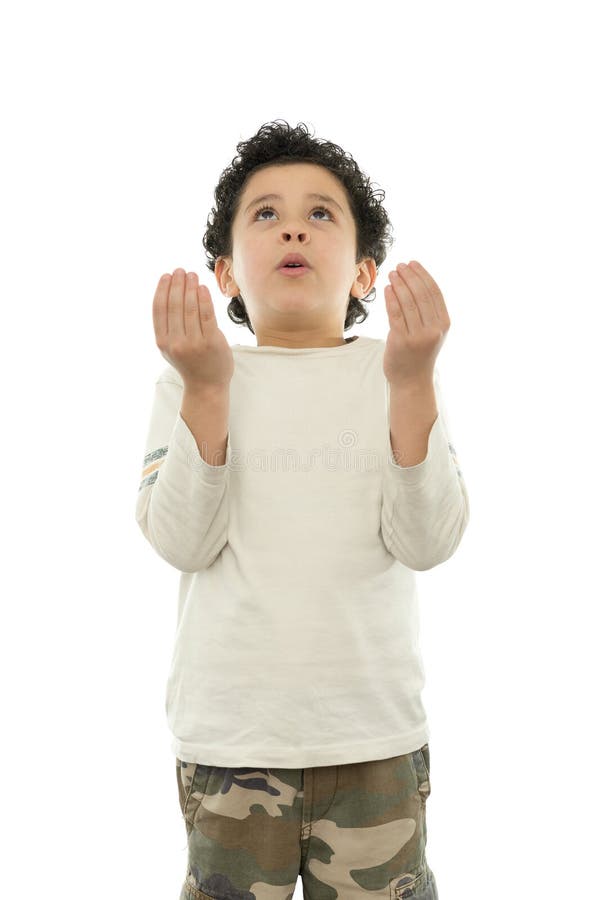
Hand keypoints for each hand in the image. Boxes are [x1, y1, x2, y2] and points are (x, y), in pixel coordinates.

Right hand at [153, 269, 233, 391]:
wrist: (206, 386)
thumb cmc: (189, 363)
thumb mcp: (171, 347)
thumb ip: (167, 327)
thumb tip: (168, 294)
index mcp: (163, 342)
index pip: (159, 310)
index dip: (162, 290)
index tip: (166, 276)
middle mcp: (176, 343)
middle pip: (175, 306)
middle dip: (177, 284)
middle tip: (181, 271)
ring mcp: (194, 343)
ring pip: (191, 308)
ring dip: (191, 287)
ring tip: (192, 275)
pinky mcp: (211, 342)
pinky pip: (206, 315)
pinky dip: (204, 298)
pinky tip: (203, 288)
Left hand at [383, 260, 449, 388]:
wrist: (412, 381)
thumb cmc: (419, 354)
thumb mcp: (431, 332)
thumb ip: (429, 312)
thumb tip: (416, 282)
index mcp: (443, 324)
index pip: (433, 292)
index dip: (422, 275)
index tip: (412, 264)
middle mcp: (433, 329)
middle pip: (420, 294)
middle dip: (409, 276)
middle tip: (399, 266)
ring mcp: (418, 336)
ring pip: (407, 302)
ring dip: (398, 284)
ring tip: (392, 274)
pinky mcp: (401, 341)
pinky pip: (395, 314)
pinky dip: (391, 298)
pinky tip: (387, 289)